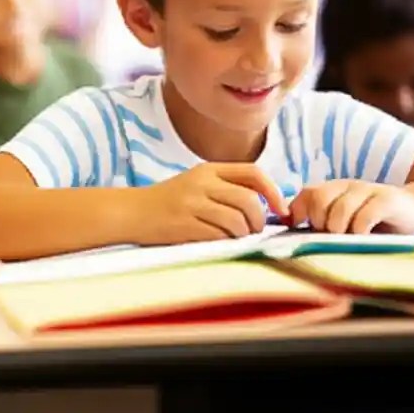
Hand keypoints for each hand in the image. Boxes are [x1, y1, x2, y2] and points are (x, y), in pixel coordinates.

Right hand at [140, 163, 288, 243]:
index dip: (273, 192)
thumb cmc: (168, 201)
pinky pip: (219, 236)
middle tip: (252, 231)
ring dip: (242, 234)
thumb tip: (266, 206)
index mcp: (208, 170)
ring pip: (236, 221)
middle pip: (248, 201)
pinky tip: (217, 241)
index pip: (253, 174)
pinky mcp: (184, 225)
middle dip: (257, 221)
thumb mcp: (196, 184)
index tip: (281, 210)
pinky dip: (225, 242)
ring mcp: (192, 204)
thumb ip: (226, 189)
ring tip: (233, 237)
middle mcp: (201, 183)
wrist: (132, 212)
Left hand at [289, 180, 413, 233]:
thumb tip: (294, 232)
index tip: (299, 229)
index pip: (306, 194)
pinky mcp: (387, 200)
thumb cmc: (374, 220)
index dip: (298, 212)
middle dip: (319, 222)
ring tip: (345, 238)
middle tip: (328, 236)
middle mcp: (348, 186)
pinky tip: (362, 237)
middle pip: (319, 199)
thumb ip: (323, 220)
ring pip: (340, 207)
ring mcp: (368, 190)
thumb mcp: (345, 218)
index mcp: (334, 189)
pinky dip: (359, 229)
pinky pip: (366, 214)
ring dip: (338, 227)